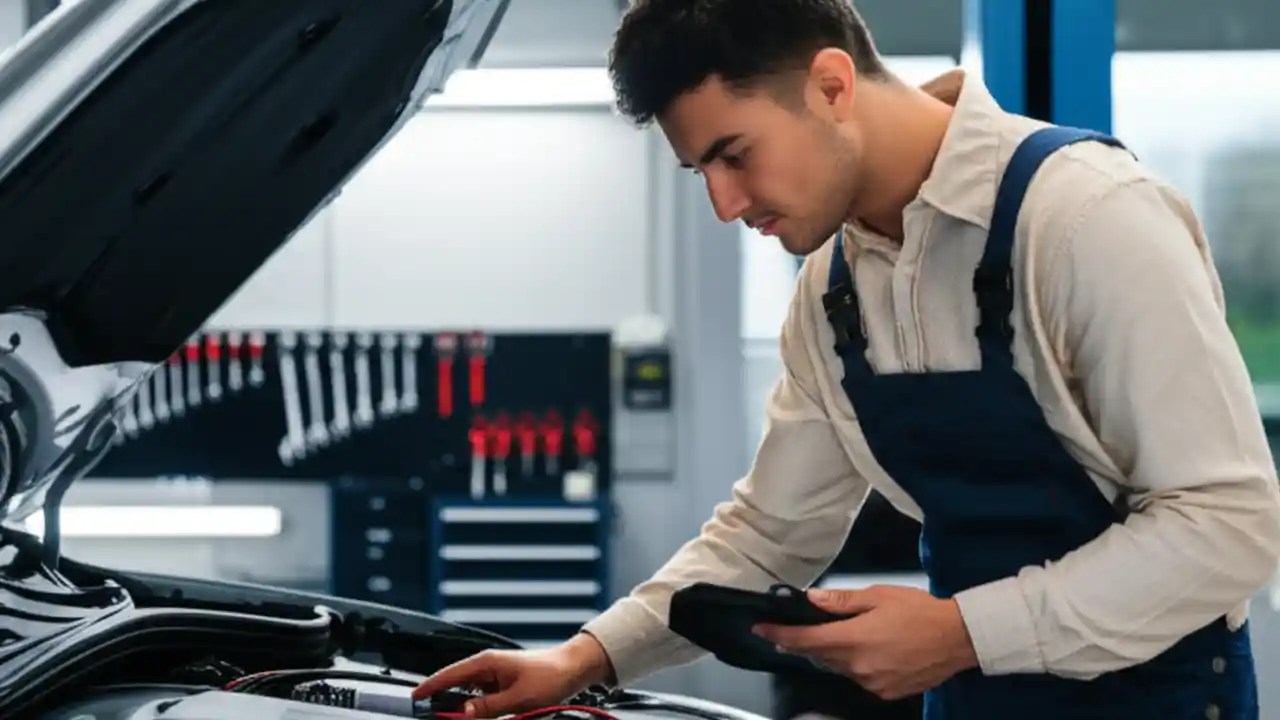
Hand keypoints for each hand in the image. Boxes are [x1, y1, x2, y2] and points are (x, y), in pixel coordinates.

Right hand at [410, 633, 614, 717]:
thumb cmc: (550, 676)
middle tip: (435, 715)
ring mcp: (495, 676)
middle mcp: (487, 667)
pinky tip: (481, 715)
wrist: (574, 668)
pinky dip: (479, 709)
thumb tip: (464, 713)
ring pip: (470, 696)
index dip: (430, 687)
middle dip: (446, 703)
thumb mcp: (520, 697)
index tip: (413, 699)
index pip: (450, 675)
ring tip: (459, 716)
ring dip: (466, 709)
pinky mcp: (503, 685)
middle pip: (456, 687)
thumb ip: (490, 707)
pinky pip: (483, 699)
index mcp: (486, 663)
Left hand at [753, 585, 977, 699]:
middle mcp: (858, 666)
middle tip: (794, 630)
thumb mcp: (878, 596)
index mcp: (854, 639)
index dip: (780, 634)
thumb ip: (842, 601)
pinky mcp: (885, 692)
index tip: (761, 629)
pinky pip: (859, 678)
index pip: (806, 639)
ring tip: (846, 635)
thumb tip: (812, 599)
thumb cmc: (919, 611)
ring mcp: (871, 683)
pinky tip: (869, 650)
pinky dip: (856, 665)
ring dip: (834, 653)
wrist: (958, 638)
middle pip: (819, 655)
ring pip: (839, 667)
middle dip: (806, 642)